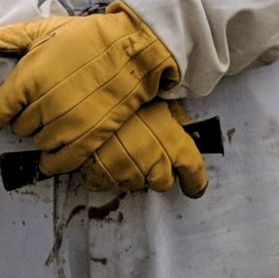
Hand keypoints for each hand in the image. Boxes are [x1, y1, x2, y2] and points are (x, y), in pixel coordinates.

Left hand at [0, 3, 178, 173]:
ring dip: (45, 134)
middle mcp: (44, 104)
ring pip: (40, 144)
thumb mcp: (44, 30)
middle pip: (20, 127)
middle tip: (47, 98)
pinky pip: (61, 162)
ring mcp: (67, 123)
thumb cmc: (87, 37)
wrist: (133, 48)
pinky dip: (56, 160)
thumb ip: (5, 39)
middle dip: (28, 116)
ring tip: (61, 114)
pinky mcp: (89, 137)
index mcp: (29, 77)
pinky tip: (58, 151)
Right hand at [80, 100, 208, 197]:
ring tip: (123, 142)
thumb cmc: (124, 93)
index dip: (196, 181)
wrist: (82, 94)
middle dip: (159, 170)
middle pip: (163, 181)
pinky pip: (109, 183)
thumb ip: (176, 118)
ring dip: (133, 169)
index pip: (193, 170)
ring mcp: (125, 172)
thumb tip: (190, 132)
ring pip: (136, 182)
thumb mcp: (159, 98)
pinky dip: (109, 171)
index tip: (194, 185)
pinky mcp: (100, 177)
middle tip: (147, 148)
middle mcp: (152, 161)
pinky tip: (105, 150)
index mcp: (171, 141)